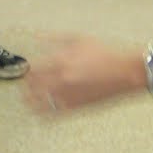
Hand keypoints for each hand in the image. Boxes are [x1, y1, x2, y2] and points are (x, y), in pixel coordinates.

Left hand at [23, 35, 143, 114]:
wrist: (126, 72)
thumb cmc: (105, 53)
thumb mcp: (79, 39)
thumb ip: (55, 39)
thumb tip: (37, 37)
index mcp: (60, 61)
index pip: (31, 69)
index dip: (26, 70)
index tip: (27, 69)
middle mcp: (60, 80)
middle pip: (31, 86)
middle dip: (27, 84)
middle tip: (28, 83)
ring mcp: (67, 96)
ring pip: (36, 103)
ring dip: (29, 100)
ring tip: (29, 97)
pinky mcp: (75, 108)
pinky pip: (50, 115)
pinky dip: (41, 113)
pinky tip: (38, 110)